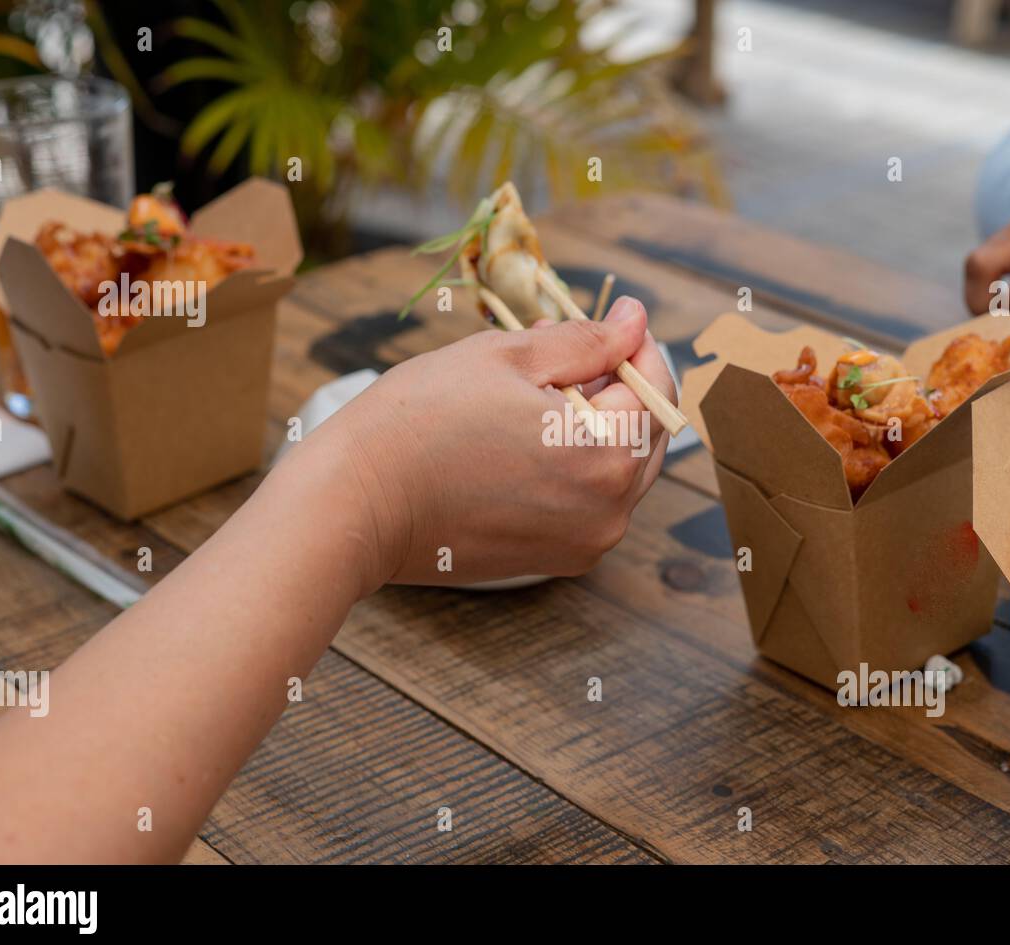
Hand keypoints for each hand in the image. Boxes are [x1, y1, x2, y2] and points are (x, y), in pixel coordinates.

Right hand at [314, 296, 672, 589]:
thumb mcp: (508, 357)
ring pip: (618, 469)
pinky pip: (586, 502)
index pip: (655, 389)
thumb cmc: (422, 421)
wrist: (354, 503)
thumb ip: (586, 340)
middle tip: (570, 352)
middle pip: (646, 435)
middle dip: (619, 387)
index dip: (638, 345)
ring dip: (596, 425)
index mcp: (608, 458)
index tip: (615, 318)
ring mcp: (582, 544)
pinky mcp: (553, 560)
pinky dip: (572, 465)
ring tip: (536, 392)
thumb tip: (635, 321)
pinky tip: (523, 438)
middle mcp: (609, 513)